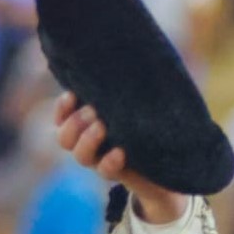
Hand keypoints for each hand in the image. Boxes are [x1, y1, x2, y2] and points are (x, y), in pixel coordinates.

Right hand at [54, 91, 186, 223]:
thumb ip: (122, 93)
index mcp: (88, 126)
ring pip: (80, 156)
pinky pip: (106, 172)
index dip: (62, 108)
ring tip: (102, 127)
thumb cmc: (151, 127)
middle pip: (64, 138)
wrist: (171, 165)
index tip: (73, 95)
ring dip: (87, 140)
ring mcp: (102, 161)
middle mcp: (90, 145)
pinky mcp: (119, 174)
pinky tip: (120, 152)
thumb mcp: (136, 106)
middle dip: (75, 122)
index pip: (62, 118)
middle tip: (93, 111)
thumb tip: (124, 58)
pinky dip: (110, 161)